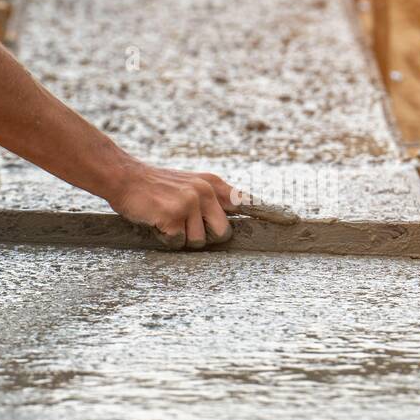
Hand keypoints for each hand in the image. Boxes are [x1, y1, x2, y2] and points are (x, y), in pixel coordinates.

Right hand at [106, 164, 297, 249]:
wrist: (124, 177)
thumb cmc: (156, 187)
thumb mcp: (190, 185)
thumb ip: (213, 199)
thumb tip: (234, 216)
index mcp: (214, 184)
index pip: (247, 201)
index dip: (271, 212)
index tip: (294, 219)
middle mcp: (206, 191)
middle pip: (223, 234)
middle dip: (204, 236)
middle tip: (183, 223)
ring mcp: (190, 202)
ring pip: (199, 242)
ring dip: (181, 238)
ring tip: (167, 218)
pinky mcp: (174, 214)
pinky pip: (177, 243)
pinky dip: (165, 238)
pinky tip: (157, 221)